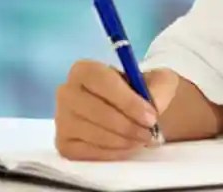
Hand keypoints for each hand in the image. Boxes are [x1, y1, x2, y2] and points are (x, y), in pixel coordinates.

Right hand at [54, 60, 181, 159]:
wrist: (133, 111)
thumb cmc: (141, 91)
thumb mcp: (158, 81)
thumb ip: (160, 88)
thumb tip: (154, 105)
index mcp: (84, 70)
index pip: (101, 81)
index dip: (127, 101)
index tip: (151, 116)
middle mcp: (66, 92)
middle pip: (94, 110)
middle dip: (126, 125)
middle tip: (149, 133)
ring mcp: (62, 120)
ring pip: (92, 133)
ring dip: (122, 140)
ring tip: (141, 139)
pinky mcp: (64, 144)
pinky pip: (88, 152)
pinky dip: (112, 153)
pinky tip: (127, 147)